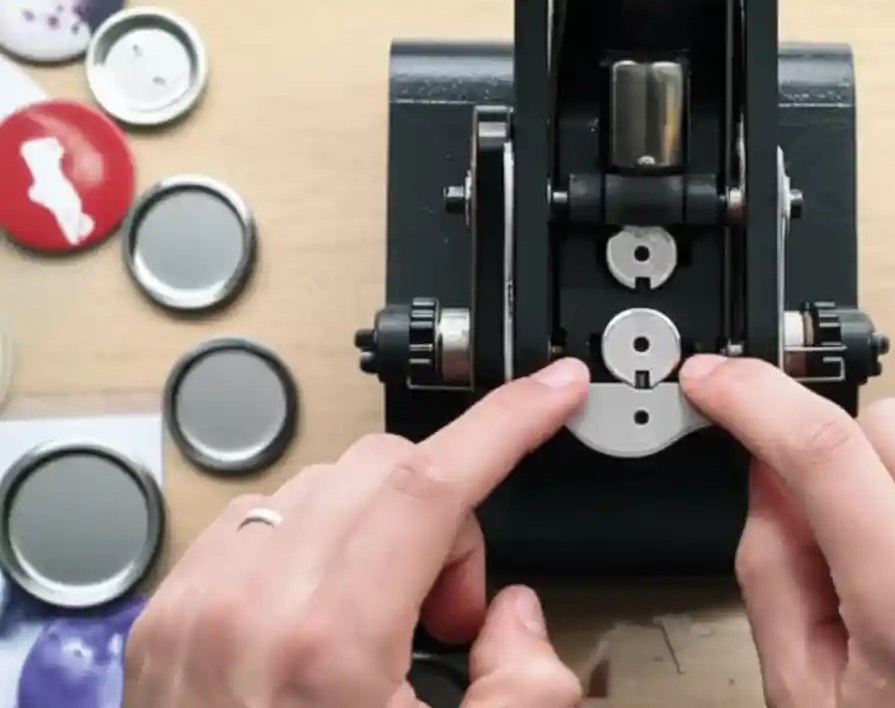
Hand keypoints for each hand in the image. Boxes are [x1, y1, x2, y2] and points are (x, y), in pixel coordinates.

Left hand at [125, 359, 590, 707]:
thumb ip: (526, 687)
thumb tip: (512, 617)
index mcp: (328, 645)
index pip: (433, 480)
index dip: (509, 421)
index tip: (554, 390)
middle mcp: (248, 607)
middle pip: (384, 472)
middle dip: (446, 515)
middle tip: (451, 615)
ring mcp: (197, 606)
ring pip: (323, 485)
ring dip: (380, 529)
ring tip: (384, 629)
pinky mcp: (167, 616)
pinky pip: (265, 522)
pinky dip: (318, 544)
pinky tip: (326, 621)